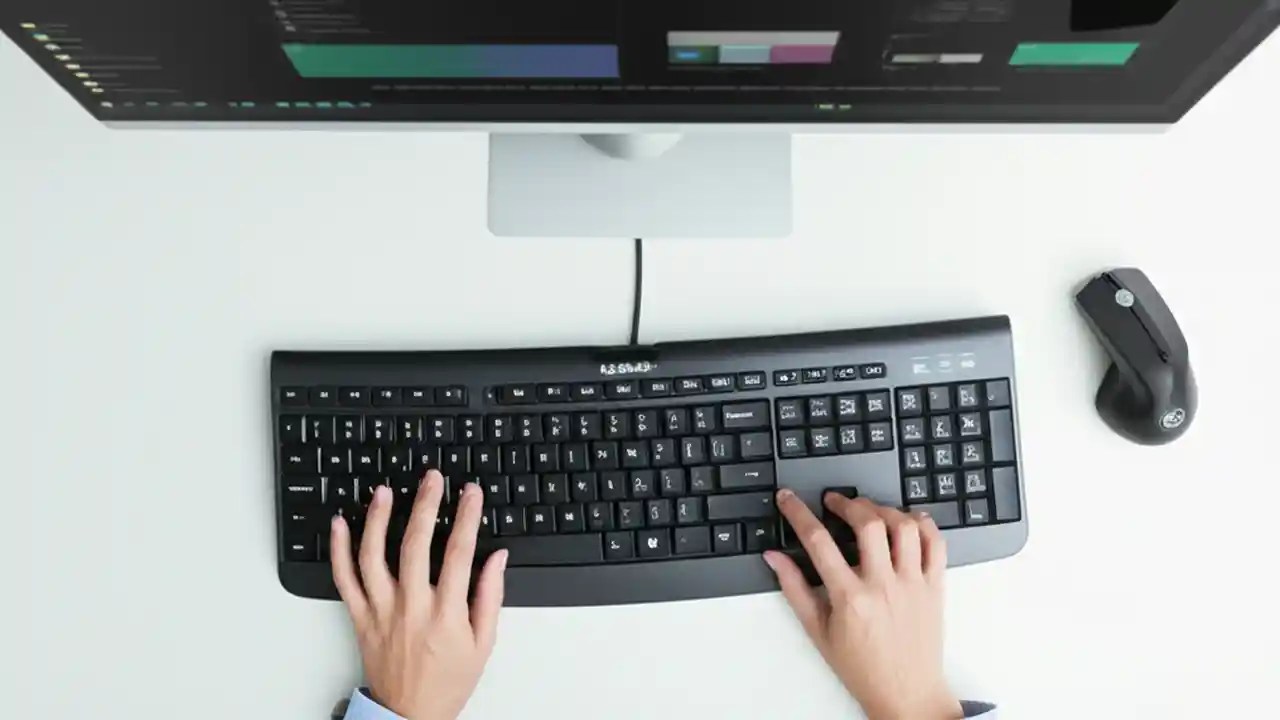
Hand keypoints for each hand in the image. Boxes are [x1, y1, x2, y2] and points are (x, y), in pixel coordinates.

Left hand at [330, 470, 507, 719]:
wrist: (408, 714)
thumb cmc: (448, 681)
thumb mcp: (483, 643)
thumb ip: (490, 596)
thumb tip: (497, 558)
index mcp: (446, 615)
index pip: (458, 554)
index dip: (466, 517)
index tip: (470, 493)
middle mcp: (411, 608)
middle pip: (415, 546)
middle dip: (425, 505)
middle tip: (432, 479)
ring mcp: (381, 612)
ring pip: (373, 557)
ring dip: (378, 520)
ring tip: (385, 491)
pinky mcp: (360, 618)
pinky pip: (344, 579)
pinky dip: (338, 550)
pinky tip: (340, 524)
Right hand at [764, 490, 961, 719]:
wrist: (906, 693)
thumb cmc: (862, 668)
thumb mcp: (818, 631)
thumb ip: (794, 589)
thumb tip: (775, 557)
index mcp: (850, 598)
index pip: (818, 542)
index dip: (798, 513)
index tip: (789, 499)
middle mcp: (884, 586)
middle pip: (868, 523)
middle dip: (846, 503)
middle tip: (834, 502)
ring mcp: (913, 584)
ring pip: (905, 527)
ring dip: (884, 510)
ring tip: (870, 512)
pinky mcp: (935, 587)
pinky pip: (936, 543)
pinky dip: (923, 524)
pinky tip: (907, 521)